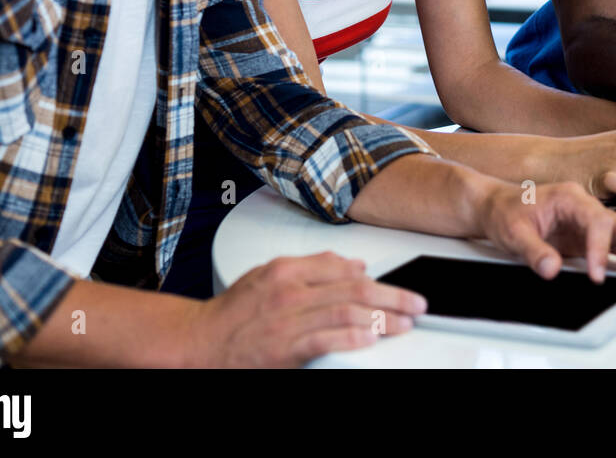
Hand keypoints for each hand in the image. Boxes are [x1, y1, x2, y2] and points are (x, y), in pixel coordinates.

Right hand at [187, 250, 426, 366]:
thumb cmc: (233, 313)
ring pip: (347, 312)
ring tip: (405, 322)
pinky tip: (372, 337)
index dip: (378, 277)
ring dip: (383, 318)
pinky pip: (327, 339)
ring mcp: (289, 320)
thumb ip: (311, 267)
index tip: (398, 286)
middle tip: (416, 304)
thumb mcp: (268, 274)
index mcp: (287, 270)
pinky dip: (353, 337)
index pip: (343, 268)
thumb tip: (353, 266)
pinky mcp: (286, 349)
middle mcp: (291, 291)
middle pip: (355, 289)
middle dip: (393, 296)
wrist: (199, 342)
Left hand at [476, 181, 615, 283]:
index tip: (597, 273)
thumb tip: (551, 269)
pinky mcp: (588, 237)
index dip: (600, 248)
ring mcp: (589, 221)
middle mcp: (585, 207)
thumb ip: (533, 250)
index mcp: (569, 197)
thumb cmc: (505, 212)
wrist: (496, 207)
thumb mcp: (512, 232)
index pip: (596, 220)